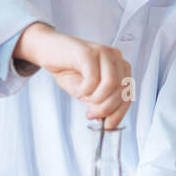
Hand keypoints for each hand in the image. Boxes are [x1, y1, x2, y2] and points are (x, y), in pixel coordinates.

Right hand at [14, 22, 132, 128]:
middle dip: (106, 108)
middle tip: (91, 114)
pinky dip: (84, 90)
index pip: (128, 93)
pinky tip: (78, 88)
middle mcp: (116, 57)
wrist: (47, 50)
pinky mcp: (89, 52)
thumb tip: (110, 121)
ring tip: (83, 98)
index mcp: (120, 66)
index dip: (119, 113)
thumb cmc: (68, 68)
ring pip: (111, 85)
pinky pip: (93, 79)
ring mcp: (103, 52)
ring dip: (96, 99)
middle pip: (122, 90)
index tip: (108, 125)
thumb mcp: (87, 92)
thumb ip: (100, 103)